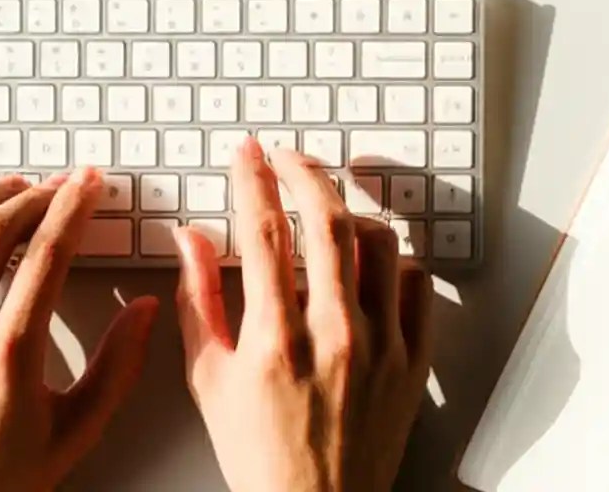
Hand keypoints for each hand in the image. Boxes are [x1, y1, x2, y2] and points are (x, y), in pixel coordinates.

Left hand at [0, 170, 158, 491]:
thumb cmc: (2, 483)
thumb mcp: (79, 429)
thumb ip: (118, 365)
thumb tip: (147, 310)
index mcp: (9, 361)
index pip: (46, 255)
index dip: (72, 208)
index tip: (88, 186)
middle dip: (32, 196)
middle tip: (58, 186)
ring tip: (7, 188)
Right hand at [176, 140, 434, 491]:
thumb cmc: (259, 453)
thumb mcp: (208, 379)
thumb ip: (199, 301)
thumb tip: (191, 238)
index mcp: (275, 340)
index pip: (263, 231)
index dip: (252, 178)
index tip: (248, 154)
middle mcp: (334, 336)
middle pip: (327, 220)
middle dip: (305, 171)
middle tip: (289, 157)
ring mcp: (383, 346)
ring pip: (380, 244)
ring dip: (351, 214)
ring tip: (328, 211)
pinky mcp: (415, 360)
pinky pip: (418, 285)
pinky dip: (396, 263)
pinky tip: (371, 265)